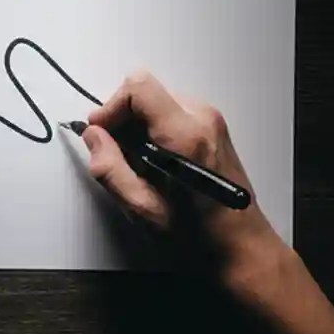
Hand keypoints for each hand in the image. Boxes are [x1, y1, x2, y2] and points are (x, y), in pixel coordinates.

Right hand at [82, 70, 284, 284]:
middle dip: (123, 119)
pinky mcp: (214, 129)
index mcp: (185, 136)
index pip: (139, 87)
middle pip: (147, 93)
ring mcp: (212, 122)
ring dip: (139, 127)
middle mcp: (203, 119)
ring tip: (138, 165)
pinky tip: (156, 163)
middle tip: (116, 154)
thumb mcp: (143, 208)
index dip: (110, 107)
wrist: (240, 245)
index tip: (99, 132)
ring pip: (158, 102)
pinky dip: (156, 131)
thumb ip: (110, 168)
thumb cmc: (198, 236)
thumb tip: (93, 137)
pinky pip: (173, 114)